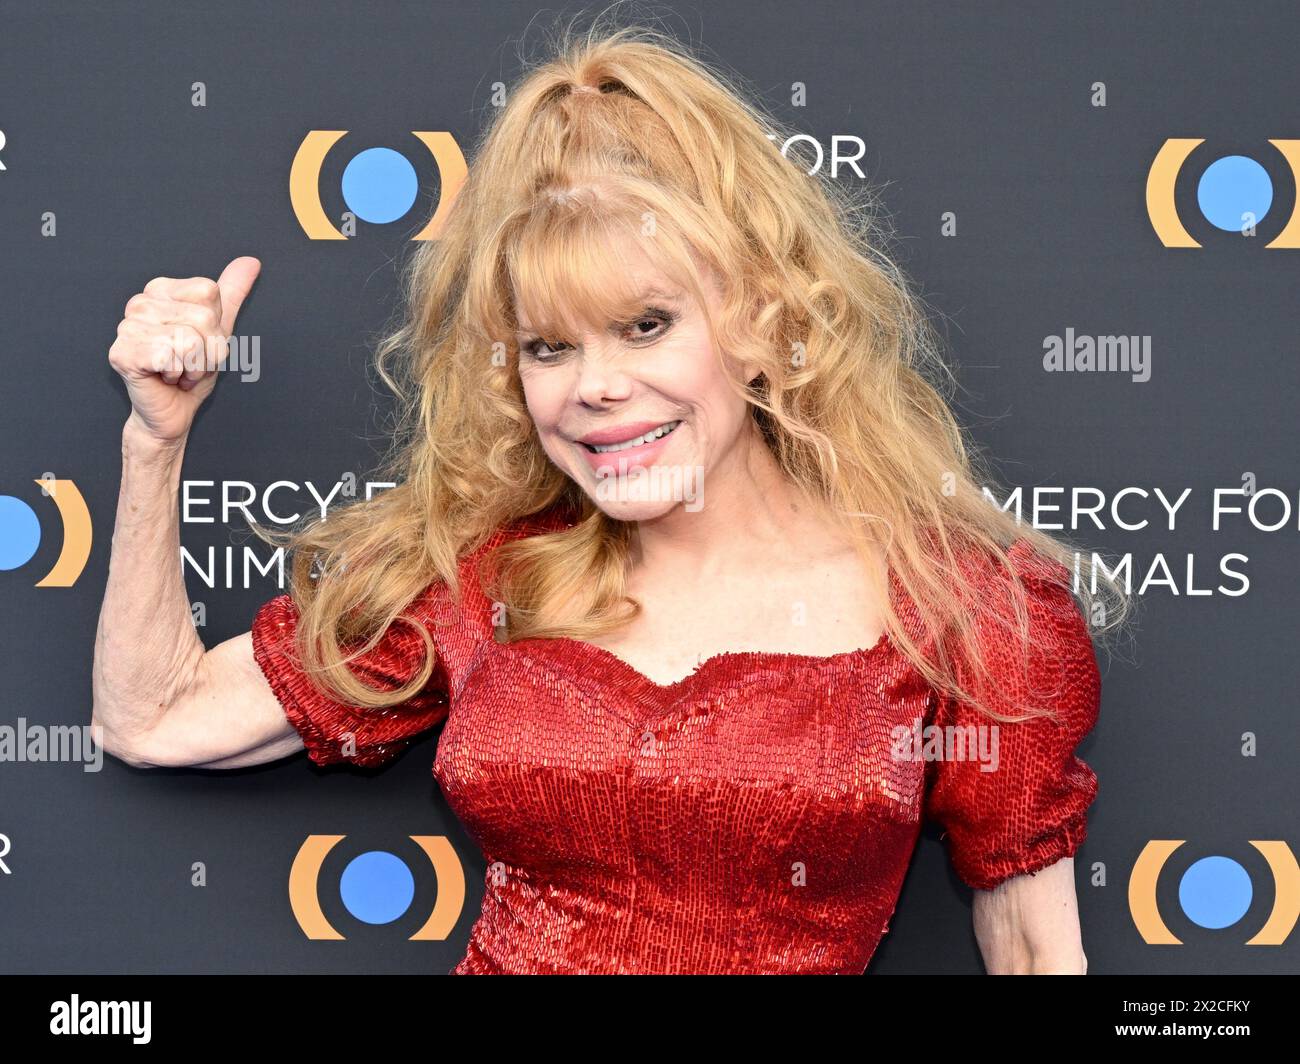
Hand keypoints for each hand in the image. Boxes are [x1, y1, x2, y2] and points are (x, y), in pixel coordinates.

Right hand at [109, 256, 260, 443]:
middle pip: (203, 317)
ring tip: (179, 371)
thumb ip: (231, 293)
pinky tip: (166, 379)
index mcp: (160, 291)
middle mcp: (139, 303)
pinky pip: (173, 356)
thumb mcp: (218, 328)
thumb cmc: (192, 371)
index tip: (200, 343)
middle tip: (190, 363)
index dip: (216, 326)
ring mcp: (127, 327)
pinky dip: (180, 375)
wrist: (173, 411)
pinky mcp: (123, 353)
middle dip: (208, 351)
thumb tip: (251, 262)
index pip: (209, 291)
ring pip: (191, 339)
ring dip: (195, 366)